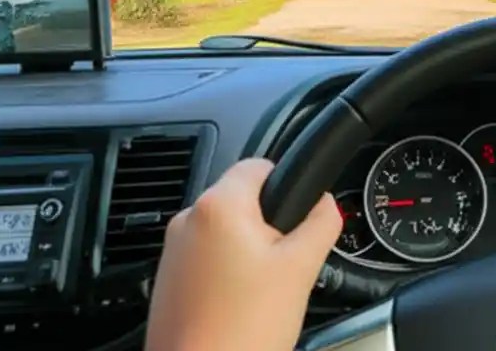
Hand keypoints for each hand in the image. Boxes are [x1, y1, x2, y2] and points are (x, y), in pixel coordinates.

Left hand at [146, 158, 340, 350]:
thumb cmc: (243, 330)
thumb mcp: (300, 269)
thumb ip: (321, 223)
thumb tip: (327, 204)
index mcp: (218, 206)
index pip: (261, 164)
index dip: (288, 186)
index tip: (298, 220)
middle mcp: (188, 220)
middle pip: (243, 201)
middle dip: (269, 228)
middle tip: (283, 268)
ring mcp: (173, 250)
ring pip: (226, 232)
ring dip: (248, 252)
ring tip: (260, 294)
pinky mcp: (168, 278)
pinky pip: (207, 259)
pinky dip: (227, 273)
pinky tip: (239, 305)